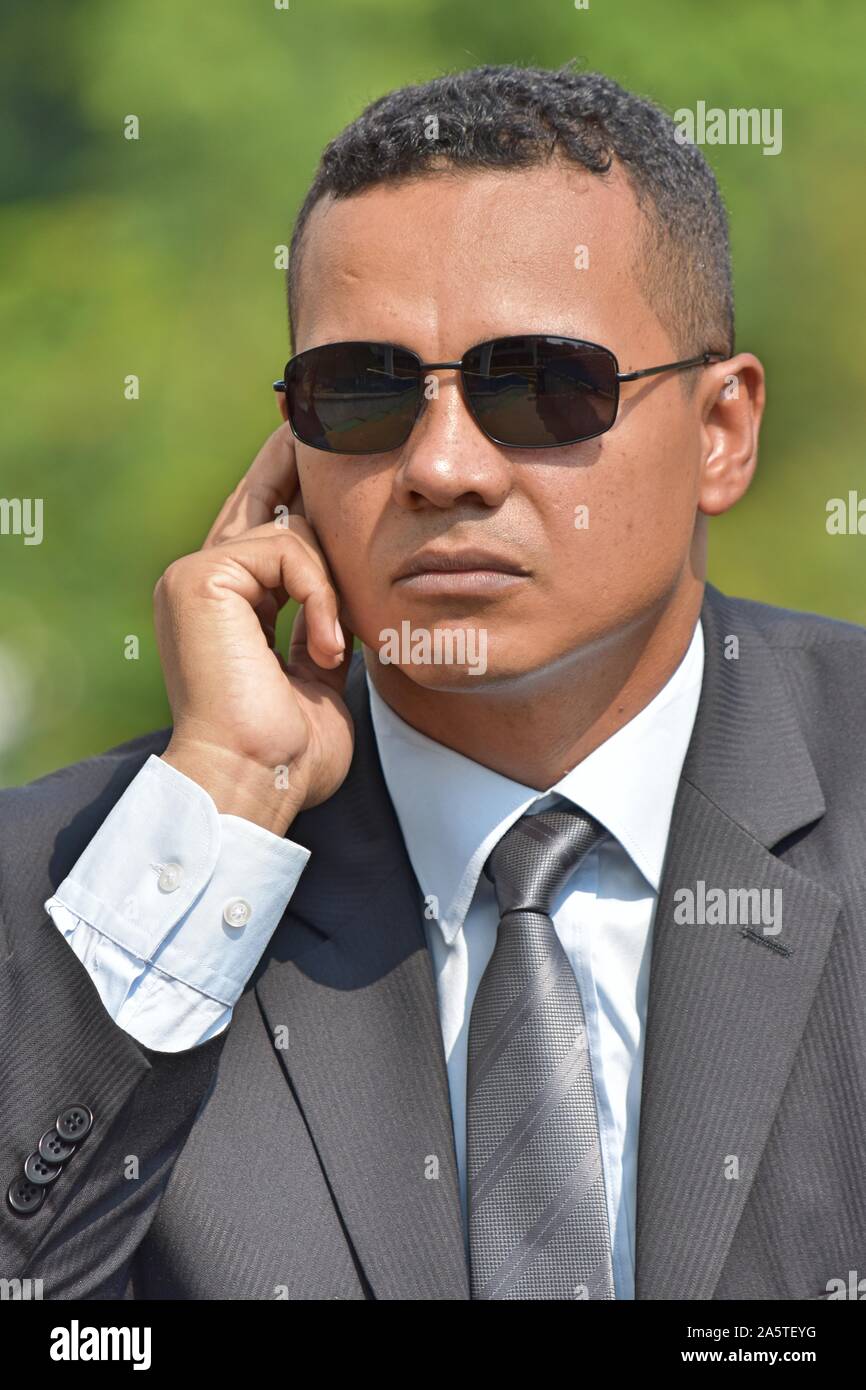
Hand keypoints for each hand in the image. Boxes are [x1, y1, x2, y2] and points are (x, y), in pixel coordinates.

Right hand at [153, 423, 354, 833]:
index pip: (261, 530)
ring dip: (329, 586)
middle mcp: (201, 584)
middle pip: (258, 499)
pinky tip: (320, 649)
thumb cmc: (289, 751)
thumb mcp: (318, 673)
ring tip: (331, 650)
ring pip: (287, 530)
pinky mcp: (199, 578)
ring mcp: (194, 577)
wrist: (255, 781)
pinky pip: (286, 548)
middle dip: (297, 462)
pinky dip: (318, 594)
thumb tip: (348, 591)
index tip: (327, 456)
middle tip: (322, 427)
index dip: (294, 491)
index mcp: (223, 609)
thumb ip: (323, 623)